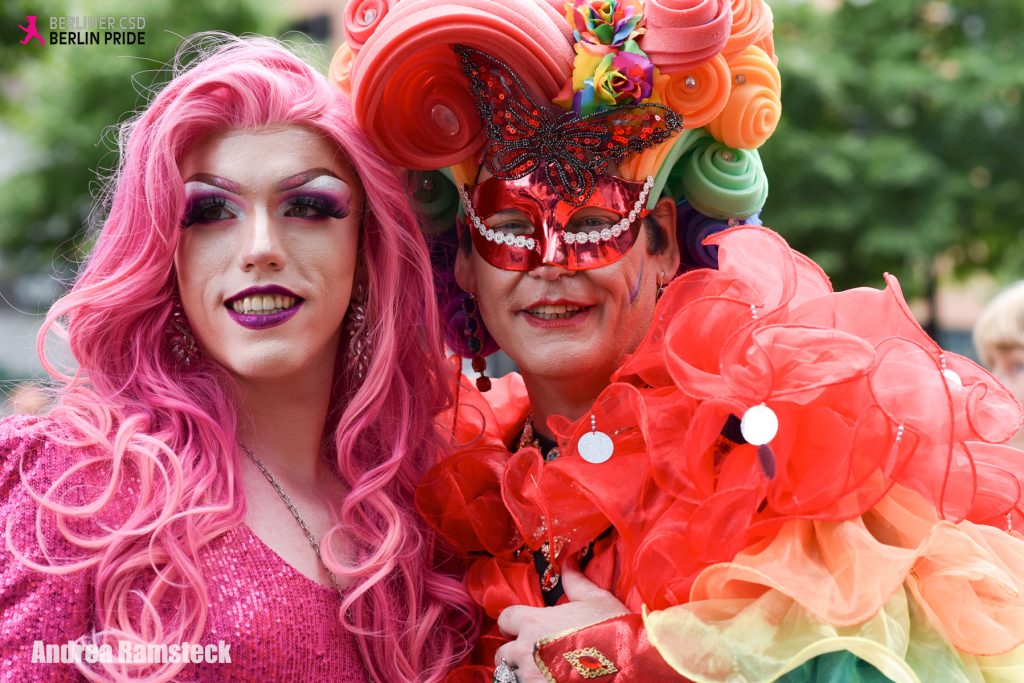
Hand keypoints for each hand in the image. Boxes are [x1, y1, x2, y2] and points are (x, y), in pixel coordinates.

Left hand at [494, 567, 627, 681]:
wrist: (628, 665)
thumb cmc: (611, 630)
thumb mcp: (596, 600)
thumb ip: (576, 582)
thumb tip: (567, 563)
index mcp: (534, 622)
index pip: (505, 619)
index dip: (511, 624)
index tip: (522, 629)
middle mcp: (525, 649)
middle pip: (503, 652)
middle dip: (515, 653)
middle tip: (533, 656)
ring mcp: (529, 676)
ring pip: (510, 674)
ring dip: (522, 673)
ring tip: (541, 672)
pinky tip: (547, 681)